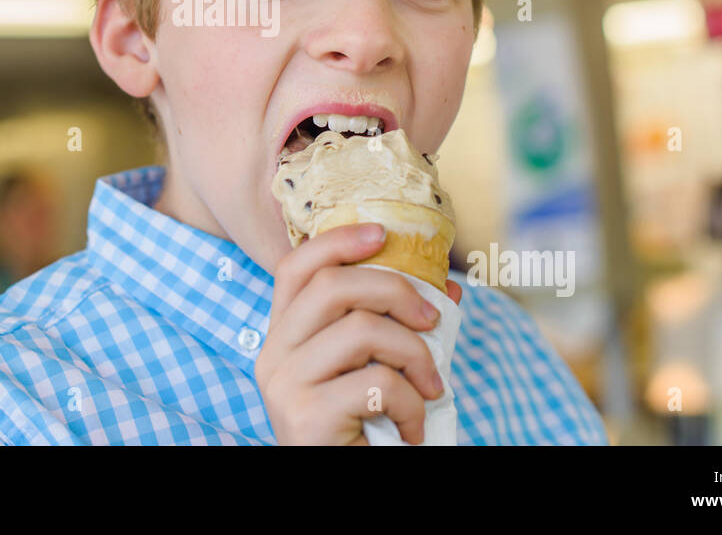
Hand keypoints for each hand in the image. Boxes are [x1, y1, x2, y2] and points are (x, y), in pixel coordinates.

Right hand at [256, 223, 461, 444]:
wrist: (344, 489)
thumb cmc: (362, 431)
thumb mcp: (376, 369)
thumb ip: (398, 328)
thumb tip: (449, 290)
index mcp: (282, 337)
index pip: (295, 266)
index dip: (337, 240)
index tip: (382, 233)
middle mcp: (271, 356)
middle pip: (331, 286)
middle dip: (395, 291)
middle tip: (433, 321)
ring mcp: (283, 386)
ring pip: (360, 331)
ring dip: (414, 354)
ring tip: (431, 388)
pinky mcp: (305, 418)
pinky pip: (376, 385)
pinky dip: (411, 404)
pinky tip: (413, 429)